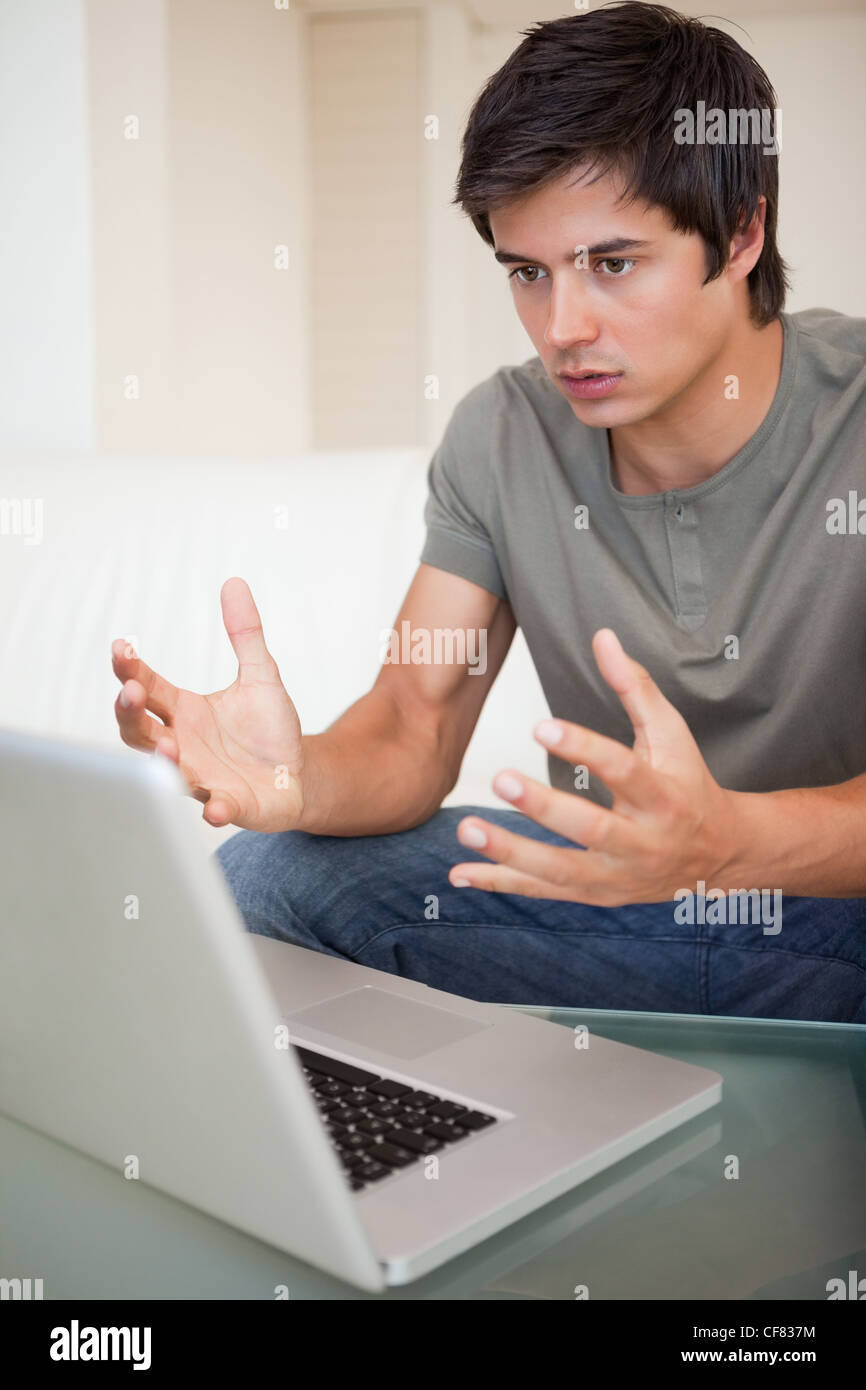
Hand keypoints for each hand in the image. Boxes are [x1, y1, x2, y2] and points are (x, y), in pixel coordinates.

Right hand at [113, 577, 303, 830]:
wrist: (301, 774)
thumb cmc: (270, 729)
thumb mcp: (261, 675)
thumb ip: (245, 634)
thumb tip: (235, 583)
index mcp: (184, 711)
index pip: (147, 687)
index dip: (130, 669)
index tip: (120, 646)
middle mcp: (182, 745)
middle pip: (138, 730)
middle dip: (129, 712)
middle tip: (130, 690)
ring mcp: (201, 778)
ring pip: (167, 772)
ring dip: (163, 760)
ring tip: (166, 743)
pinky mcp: (229, 805)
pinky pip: (215, 810)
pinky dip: (215, 810)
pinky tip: (215, 809)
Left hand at [449, 629, 740, 904]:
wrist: (718, 854)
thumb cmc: (688, 783)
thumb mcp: (671, 734)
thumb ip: (635, 687)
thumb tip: (603, 636)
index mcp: (663, 797)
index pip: (624, 771)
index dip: (584, 748)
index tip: (541, 725)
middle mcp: (643, 842)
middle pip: (592, 828)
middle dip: (544, 806)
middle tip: (500, 777)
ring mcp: (618, 875)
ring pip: (562, 870)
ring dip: (511, 852)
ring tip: (467, 829)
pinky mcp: (596, 895)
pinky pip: (544, 891)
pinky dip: (501, 884)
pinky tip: (460, 873)